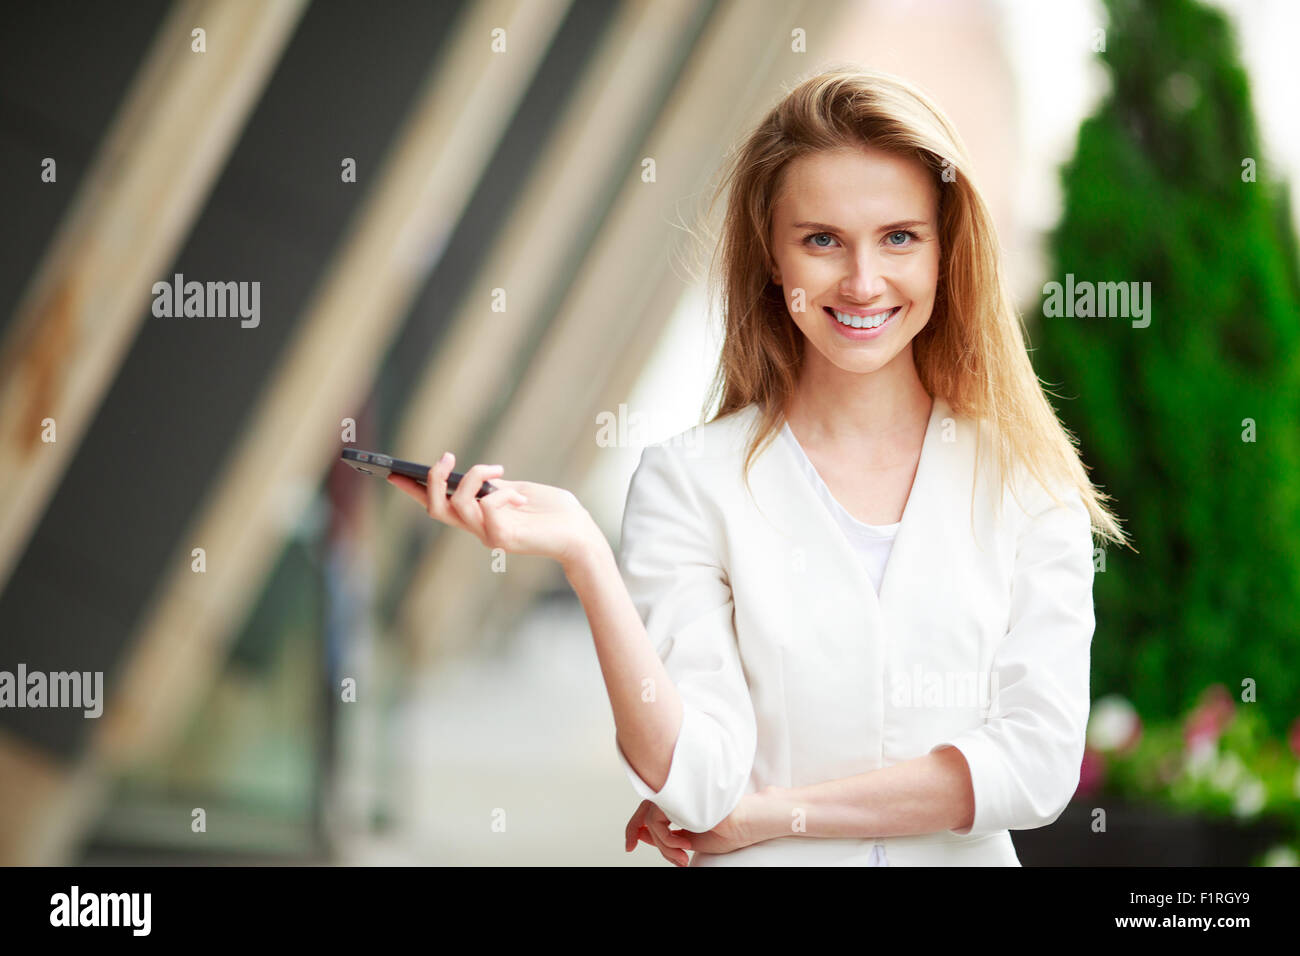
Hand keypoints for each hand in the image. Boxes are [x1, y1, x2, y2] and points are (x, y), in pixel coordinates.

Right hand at [387, 451, 599, 566]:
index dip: (414, 491)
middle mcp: (479, 529)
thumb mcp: (520, 491)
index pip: (439, 505)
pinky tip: (519, 494)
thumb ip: (497, 487)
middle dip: (431, 480)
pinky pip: (485, 508)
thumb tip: (477, 474)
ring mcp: (489, 536)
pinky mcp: (503, 539)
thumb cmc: (555, 513)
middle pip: (435, 508)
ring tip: (498, 469)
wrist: (581, 533)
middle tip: (445, 456)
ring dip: (475, 479)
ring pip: (457, 505)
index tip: (393, 472)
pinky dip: (500, 494)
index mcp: (480, 518)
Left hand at [624, 793, 766, 864]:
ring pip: (651, 821)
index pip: (649, 810)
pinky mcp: (677, 798)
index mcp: (679, 801)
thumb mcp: (690, 838)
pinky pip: (657, 822)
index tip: (632, 844)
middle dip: (632, 830)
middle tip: (630, 847)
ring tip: (681, 856)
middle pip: (643, 810)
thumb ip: (670, 837)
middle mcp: (676, 795)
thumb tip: (646, 838)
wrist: (745, 822)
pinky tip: (684, 846)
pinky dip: (666, 839)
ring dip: (663, 846)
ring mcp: (677, 795)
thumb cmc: (726, 830)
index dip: (636, 826)